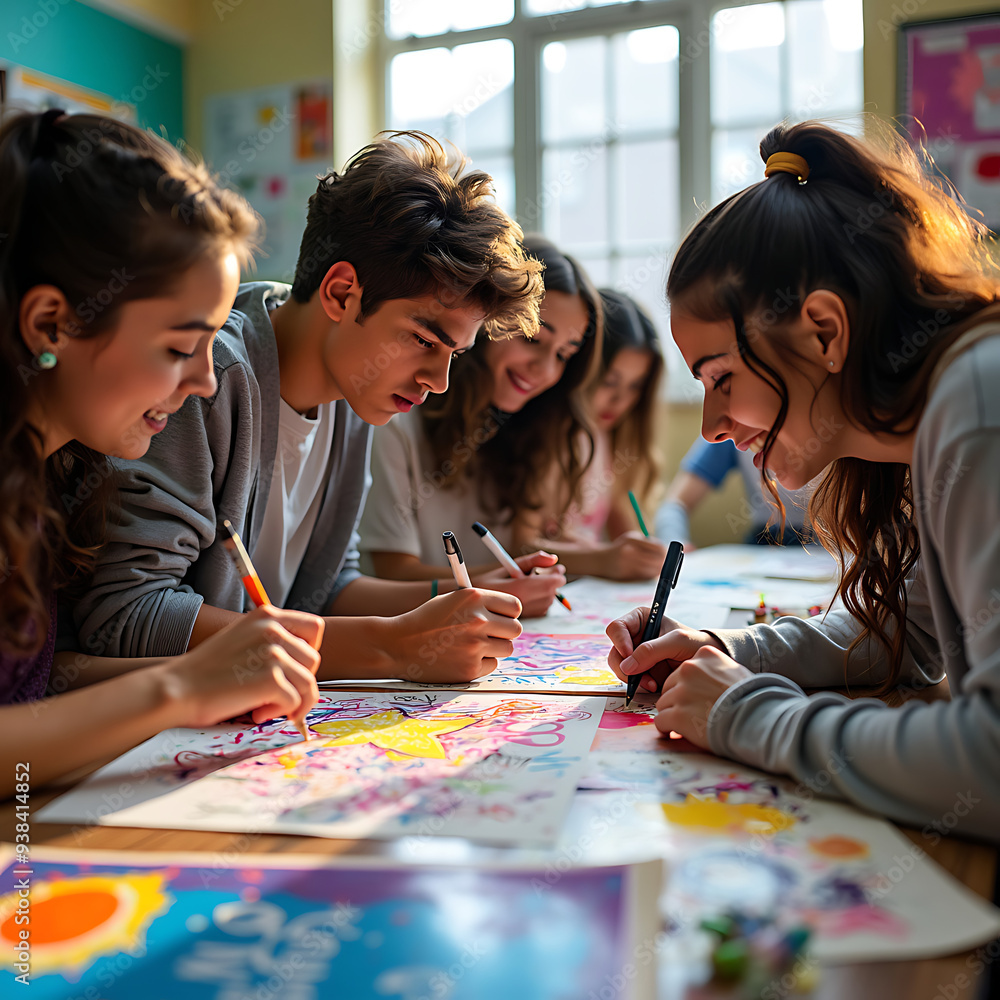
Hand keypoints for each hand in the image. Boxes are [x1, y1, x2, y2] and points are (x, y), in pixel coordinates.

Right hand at [161, 606, 322, 727]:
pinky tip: (256, 712)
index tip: (292, 668)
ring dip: (291, 702)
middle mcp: (272, 629)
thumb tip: (307, 661)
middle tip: (273, 694)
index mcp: (267, 615)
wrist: (177, 689)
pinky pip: (293, 702)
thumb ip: (273, 642)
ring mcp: (273, 653)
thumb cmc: (208, 671)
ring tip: (263, 706)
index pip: (314, 628)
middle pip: (313, 660)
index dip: (309, 651)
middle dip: (299, 682)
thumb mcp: (244, 639)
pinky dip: (278, 713)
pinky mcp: (271, 679)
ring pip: (308, 684)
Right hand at [387, 588, 521, 682]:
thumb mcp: (452, 600)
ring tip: (471, 645)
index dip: (509, 613)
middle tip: (489, 634)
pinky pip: (491, 665)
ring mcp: (475, 646)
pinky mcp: (470, 669)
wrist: (397, 645)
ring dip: (494, 649)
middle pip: (516, 629)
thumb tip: (509, 613)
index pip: (514, 606)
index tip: (502, 618)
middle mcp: (478, 620)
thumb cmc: (425, 620)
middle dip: (505, 632)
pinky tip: (461, 657)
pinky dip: (480, 664)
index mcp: (474, 597)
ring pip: (507, 649)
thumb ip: (481, 604)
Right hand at [472, 551, 566, 617]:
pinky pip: (542, 610)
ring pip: (548, 602)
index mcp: (521, 588)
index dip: (556, 574)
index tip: (555, 568)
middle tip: (542, 573)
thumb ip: (532, 560)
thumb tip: (553, 558)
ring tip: (531, 584)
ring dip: (546, 592)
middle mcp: (524, 604)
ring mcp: (524, 615)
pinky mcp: (524, 621)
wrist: (468, 604)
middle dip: (551, 581)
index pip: (552, 582)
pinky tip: (528, 595)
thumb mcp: (507, 566)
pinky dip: (540, 601)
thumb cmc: (486, 583)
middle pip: (552, 592)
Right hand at [602, 531, 668, 580]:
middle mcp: (628, 551)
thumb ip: (649, 543)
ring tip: (658, 568)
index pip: (657, 548)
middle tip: (667, 564)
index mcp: (631, 540)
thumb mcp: (632, 539)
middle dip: (664, 563)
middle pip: (656, 560)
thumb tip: (670, 550)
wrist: (599, 560)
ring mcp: (625, 564)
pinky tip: (648, 572)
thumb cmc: (621, 548)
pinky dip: (649, 575)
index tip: (668, 554)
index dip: (666, 553)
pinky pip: (644, 577)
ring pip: (651, 570)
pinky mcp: (624, 575)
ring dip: (658, 571)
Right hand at [607, 608, 725, 692]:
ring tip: (652, 683)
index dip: (620, 641)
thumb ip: (652, 650)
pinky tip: (655, 685)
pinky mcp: (642, 672)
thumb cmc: (695, 644)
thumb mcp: (676, 642)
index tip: (629, 653)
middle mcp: (635, 637)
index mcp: (640, 620)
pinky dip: (640, 685)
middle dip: (625, 666)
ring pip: (620, 668)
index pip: (617, 628)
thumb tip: (626, 665)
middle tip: (637, 675)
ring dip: (633, 678)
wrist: (706, 663)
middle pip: (615, 651)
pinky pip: (631, 680)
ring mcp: (637, 656)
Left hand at [653, 647, 752, 748]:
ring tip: (689, 725)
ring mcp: (681, 691)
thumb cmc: (752, 700)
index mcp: (705, 655)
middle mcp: (689, 668)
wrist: (759, 721)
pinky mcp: (676, 714)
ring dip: (673, 715)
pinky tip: (677, 733)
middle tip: (693, 714)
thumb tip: (704, 682)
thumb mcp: (735, 672)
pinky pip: (660, 721)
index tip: (698, 698)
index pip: (684, 669)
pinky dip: (667, 729)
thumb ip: (714, 671)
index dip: (689, 686)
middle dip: (678, 701)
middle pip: (670, 685)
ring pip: (663, 704)